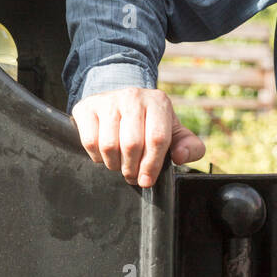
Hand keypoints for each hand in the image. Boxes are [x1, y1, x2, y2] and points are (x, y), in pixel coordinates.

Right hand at [71, 86, 205, 187]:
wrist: (122, 103)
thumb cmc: (152, 124)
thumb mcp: (175, 133)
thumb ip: (190, 147)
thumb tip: (180, 156)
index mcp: (158, 102)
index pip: (156, 138)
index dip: (151, 164)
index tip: (147, 180)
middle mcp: (133, 96)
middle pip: (132, 144)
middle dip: (132, 168)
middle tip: (133, 175)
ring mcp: (108, 100)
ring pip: (109, 145)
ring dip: (114, 164)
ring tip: (120, 164)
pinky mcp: (86, 107)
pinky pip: (89, 141)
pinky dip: (97, 156)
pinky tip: (105, 154)